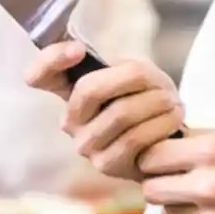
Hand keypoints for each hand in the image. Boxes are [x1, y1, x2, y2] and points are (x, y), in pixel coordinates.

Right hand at [27, 42, 183, 181]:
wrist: (170, 140)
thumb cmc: (147, 100)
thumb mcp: (134, 74)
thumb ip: (117, 66)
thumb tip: (105, 66)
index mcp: (69, 92)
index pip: (40, 75)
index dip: (51, 59)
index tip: (78, 49)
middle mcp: (70, 120)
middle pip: (89, 89)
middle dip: (133, 79)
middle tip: (161, 82)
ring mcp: (85, 145)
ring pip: (119, 113)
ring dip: (156, 102)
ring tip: (173, 101)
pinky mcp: (106, 165)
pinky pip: (135, 137)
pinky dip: (161, 123)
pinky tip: (173, 119)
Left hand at [139, 129, 214, 213]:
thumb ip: (203, 138)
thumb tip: (168, 137)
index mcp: (213, 150)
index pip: (152, 154)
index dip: (153, 154)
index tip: (162, 153)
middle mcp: (208, 184)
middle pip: (150, 187)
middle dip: (156, 180)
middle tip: (171, 175)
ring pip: (169, 207)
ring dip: (177, 199)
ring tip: (203, 189)